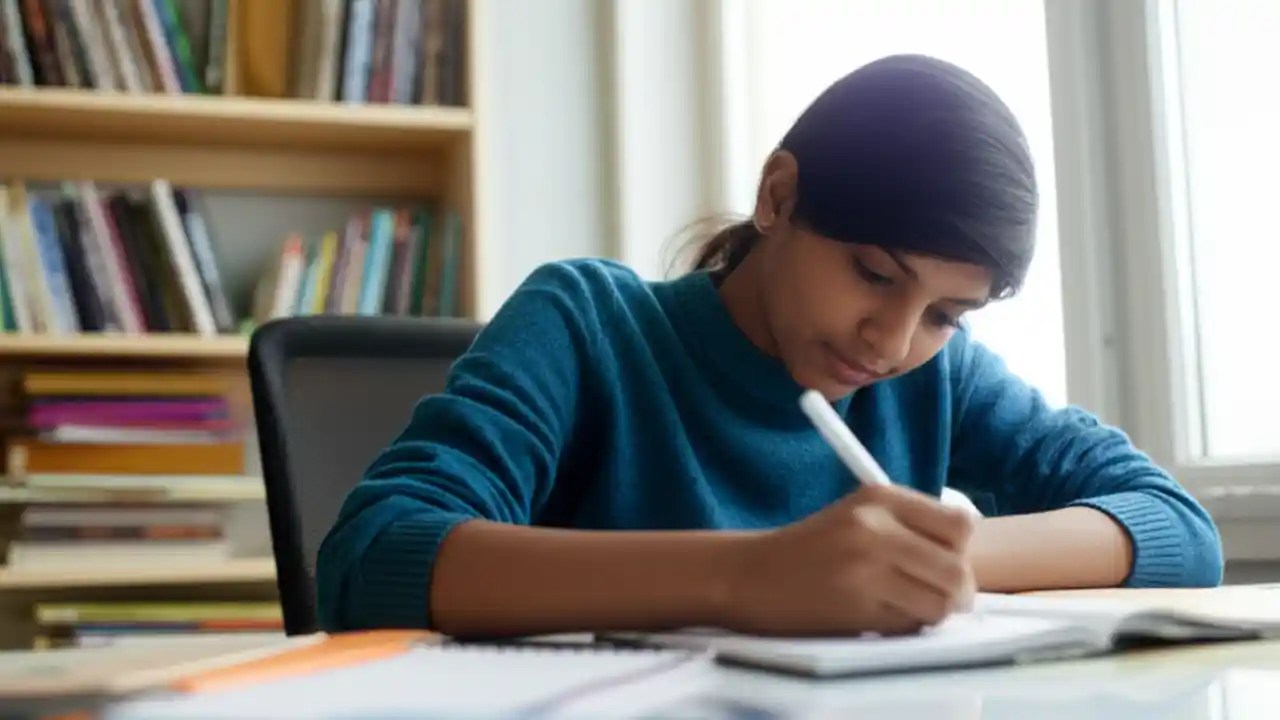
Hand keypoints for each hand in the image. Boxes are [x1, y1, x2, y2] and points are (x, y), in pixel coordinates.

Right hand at [723, 484, 975, 635]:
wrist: (751, 574)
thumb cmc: (811, 548)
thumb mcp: (859, 515)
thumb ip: (910, 527)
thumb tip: (966, 560)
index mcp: (880, 496)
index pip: (960, 524)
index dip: (959, 550)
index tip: (942, 560)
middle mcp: (875, 527)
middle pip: (958, 569)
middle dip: (957, 591)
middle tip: (939, 597)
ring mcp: (865, 568)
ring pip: (940, 603)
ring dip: (932, 613)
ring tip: (906, 607)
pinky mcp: (856, 606)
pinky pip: (910, 625)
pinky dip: (905, 627)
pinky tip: (879, 616)